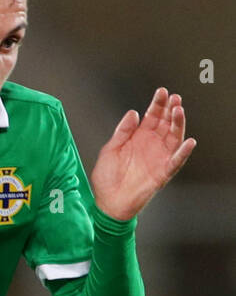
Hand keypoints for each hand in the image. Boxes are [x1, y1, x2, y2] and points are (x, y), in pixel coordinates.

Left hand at [90, 88, 195, 221]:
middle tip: (174, 98)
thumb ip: (122, 131)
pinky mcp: (162, 173)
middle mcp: (151, 145)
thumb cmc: (107, 179)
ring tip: (179, 111)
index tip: (161, 92)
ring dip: (178, 124)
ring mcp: (159, 158)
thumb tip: (133, 113)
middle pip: (166, 123)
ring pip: (174, 137)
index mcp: (139, 137)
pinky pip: (176, 161)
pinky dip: (183, 152)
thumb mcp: (110, 150)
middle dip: (170, 109)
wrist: (108, 203)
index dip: (158, 104)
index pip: (152, 116)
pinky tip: (188, 142)